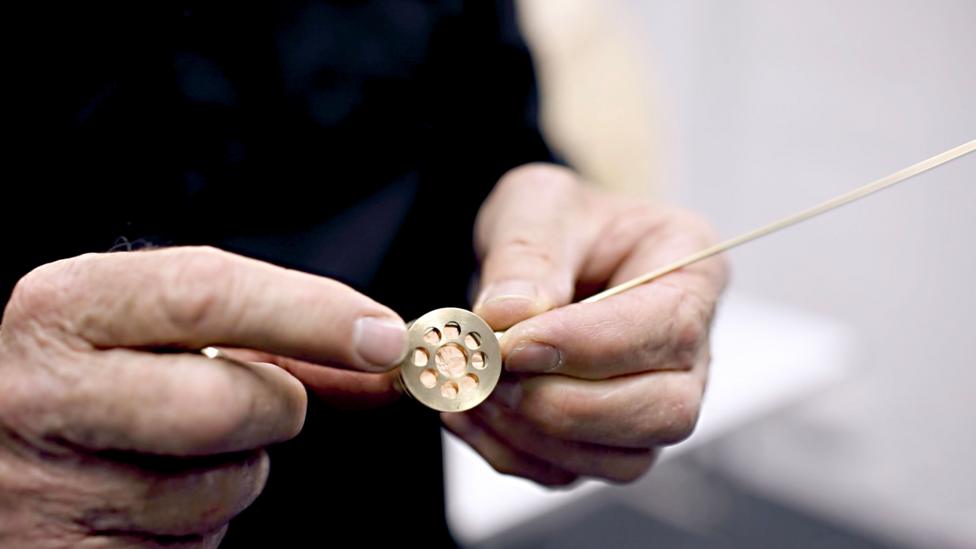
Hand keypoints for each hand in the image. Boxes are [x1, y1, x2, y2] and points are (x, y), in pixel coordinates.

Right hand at [0, 247, 406, 546]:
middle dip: (275, 408)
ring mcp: (47, 490)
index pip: (206, 293)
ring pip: (223, 487)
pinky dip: (197, 526)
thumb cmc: (87, 386)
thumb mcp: (151, 334)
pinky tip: (145, 501)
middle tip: (260, 403)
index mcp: (63, 310)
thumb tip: (379, 359)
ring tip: (169, 453)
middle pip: (229, 402)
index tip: (382, 336)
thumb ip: (271, 338)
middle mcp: (42, 395)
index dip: (310, 314)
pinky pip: (192, 547)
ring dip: (231, 474)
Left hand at [441, 164, 727, 485]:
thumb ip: (527, 254)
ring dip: (535, 436)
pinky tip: (468, 411)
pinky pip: (571, 472)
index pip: (669, 328)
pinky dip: (511, 453)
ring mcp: (652, 401)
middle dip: (568, 405)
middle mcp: (691, 350)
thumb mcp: (536, 204)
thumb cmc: (556, 220)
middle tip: (493, 374)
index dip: (589, 346)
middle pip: (666, 411)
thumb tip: (509, 316)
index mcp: (693, 271)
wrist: (540, 253)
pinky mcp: (607, 437)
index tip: (513, 344)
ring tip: (472, 390)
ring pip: (623, 459)